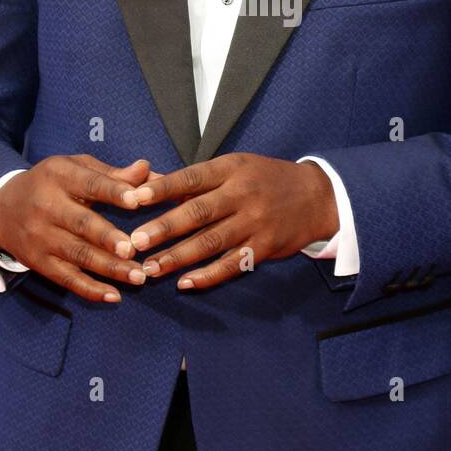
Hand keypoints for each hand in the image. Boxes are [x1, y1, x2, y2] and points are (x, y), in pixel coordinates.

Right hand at [0, 155, 164, 302]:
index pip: (89, 184)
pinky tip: (114, 296)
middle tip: (134, 249)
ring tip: (138, 276)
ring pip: (78, 255)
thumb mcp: (75, 168)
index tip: (137, 200)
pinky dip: (90, 289)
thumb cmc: (52, 183)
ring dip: (109, 268)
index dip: (113, 192)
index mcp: (60, 176)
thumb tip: (147, 170)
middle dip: (108, 238)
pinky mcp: (39, 262)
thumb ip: (112, 173)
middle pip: (81, 224)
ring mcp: (42, 237)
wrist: (1, 208)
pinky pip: (66, 278)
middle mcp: (48, 206)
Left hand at [121, 153, 338, 290]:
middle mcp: (242, 194)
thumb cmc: (264, 179)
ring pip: (211, 242)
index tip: (134, 199)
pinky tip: (186, 283)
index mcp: (231, 169)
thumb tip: (146, 183)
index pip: (191, 178)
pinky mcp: (265, 247)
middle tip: (135, 242)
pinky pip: (233, 264)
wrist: (317, 196)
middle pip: (198, 212)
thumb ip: (193, 179)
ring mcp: (255, 222)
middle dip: (164, 228)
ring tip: (151, 268)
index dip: (162, 189)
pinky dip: (208, 276)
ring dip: (178, 257)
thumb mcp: (234, 167)